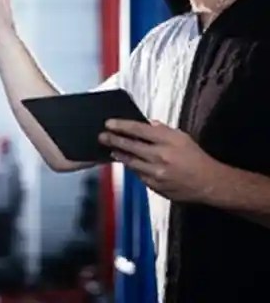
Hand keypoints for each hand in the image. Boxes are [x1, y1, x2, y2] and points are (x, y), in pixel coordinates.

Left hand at [101, 119, 223, 202]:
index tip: (109, 123)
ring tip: (111, 150)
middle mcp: (160, 157)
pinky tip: (129, 163)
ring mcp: (156, 174)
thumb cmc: (196, 157)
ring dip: (120, 155)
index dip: (121, 126)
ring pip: (131, 163)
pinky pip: (139, 176)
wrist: (209, 183)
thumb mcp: (183, 137)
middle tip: (101, 136)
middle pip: (130, 146)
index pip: (139, 130)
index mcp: (168, 141)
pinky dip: (133, 169)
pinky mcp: (155, 187)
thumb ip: (162, 130)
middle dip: (113, 140)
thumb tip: (146, 124)